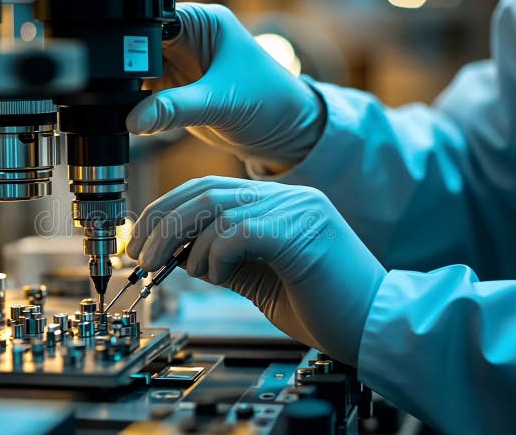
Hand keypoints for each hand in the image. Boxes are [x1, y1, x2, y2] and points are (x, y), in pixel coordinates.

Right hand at [126, 3, 323, 171]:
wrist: (284, 134)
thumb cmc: (271, 103)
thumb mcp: (221, 102)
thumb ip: (174, 109)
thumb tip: (132, 119)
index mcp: (202, 23)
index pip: (152, 21)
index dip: (131, 43)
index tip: (115, 68)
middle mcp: (187, 39)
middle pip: (137, 47)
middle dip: (126, 70)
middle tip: (117, 93)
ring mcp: (179, 66)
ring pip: (136, 73)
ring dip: (129, 92)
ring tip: (128, 109)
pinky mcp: (175, 91)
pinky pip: (144, 95)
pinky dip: (137, 108)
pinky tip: (137, 119)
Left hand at [126, 176, 385, 364]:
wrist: (375, 327)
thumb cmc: (325, 307)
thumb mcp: (258, 279)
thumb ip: (222, 260)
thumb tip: (175, 255)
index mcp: (279, 202)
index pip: (208, 189)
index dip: (166, 210)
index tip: (141, 240)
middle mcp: (289, 195)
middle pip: (204, 191)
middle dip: (161, 224)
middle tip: (140, 256)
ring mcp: (298, 208)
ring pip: (215, 207)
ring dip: (186, 244)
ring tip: (191, 274)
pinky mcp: (301, 230)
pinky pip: (238, 230)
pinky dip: (215, 255)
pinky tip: (219, 275)